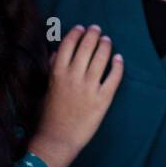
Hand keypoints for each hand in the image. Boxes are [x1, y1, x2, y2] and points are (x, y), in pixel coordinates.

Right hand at [29, 24, 122, 166]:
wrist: (58, 138)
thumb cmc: (49, 114)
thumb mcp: (47, 87)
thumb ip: (53, 68)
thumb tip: (58, 51)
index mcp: (58, 72)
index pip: (68, 44)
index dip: (76, 33)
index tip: (81, 28)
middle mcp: (74, 77)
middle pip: (86, 47)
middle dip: (93, 34)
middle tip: (97, 29)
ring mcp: (89, 87)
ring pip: (101, 58)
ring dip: (105, 46)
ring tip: (107, 40)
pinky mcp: (102, 99)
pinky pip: (113, 77)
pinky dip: (117, 65)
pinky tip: (119, 59)